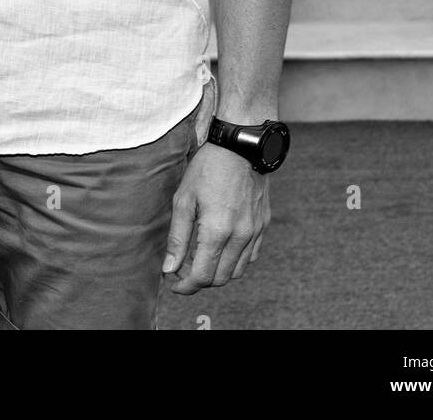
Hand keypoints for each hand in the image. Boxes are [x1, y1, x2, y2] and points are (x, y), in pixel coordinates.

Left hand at [162, 142, 269, 292]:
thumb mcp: (184, 198)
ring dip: (217, 272)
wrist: (241, 146)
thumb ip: (177, 238)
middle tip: (183, 269)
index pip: (202, 277)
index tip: (173, 284)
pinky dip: (235, 261)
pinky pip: (251, 256)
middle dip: (199, 280)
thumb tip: (169, 268)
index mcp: (217, 231)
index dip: (185, 286)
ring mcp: (254, 231)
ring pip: (236, 271)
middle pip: (219, 279)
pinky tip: (222, 248)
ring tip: (200, 257)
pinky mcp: (263, 225)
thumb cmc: (209, 168)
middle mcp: (240, 236)